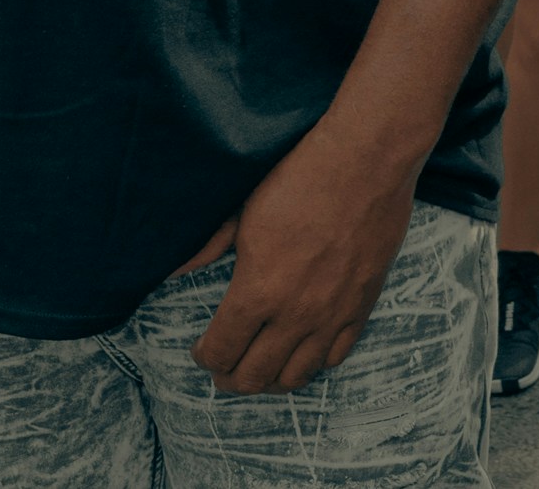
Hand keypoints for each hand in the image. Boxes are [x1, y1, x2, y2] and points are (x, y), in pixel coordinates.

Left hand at [191, 121, 418, 394]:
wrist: (366, 159)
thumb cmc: (299, 177)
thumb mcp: (242, 210)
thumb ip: (206, 248)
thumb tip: (172, 271)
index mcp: (257, 291)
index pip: (221, 351)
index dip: (204, 358)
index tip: (201, 349)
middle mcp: (295, 313)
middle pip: (253, 376)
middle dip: (230, 379)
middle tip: (223, 368)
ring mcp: (332, 314)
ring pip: (296, 377)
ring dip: (270, 379)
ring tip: (260, 366)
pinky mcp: (362, 305)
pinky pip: (336, 357)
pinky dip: (313, 362)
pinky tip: (302, 349)